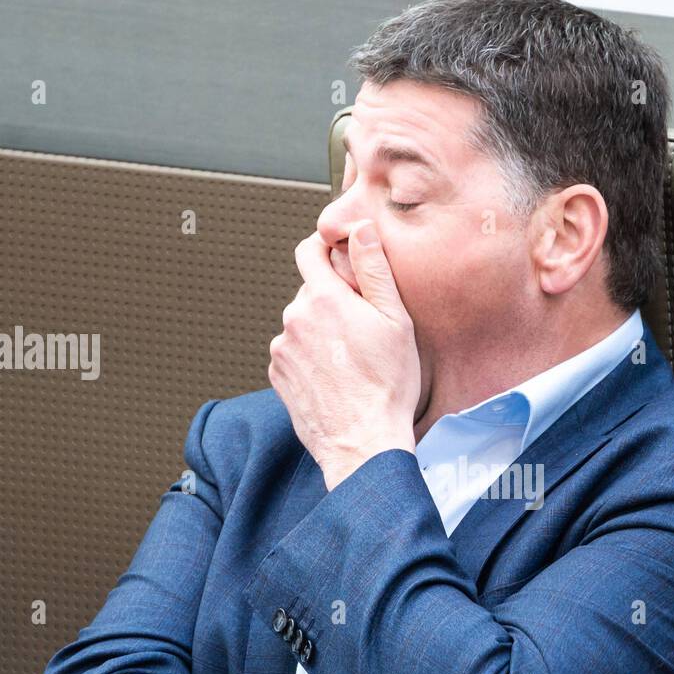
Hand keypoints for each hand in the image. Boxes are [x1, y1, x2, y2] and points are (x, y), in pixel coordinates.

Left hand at [268, 222, 420, 489]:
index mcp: (324, 300)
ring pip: (301, 323)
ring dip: (321, 330)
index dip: (326, 247)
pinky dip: (310, 356)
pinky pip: (293, 352)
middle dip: (333, 299)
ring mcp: (282, 349)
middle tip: (363, 326)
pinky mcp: (277, 375)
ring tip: (351, 359)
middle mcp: (295, 319)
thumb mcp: (395, 322)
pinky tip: (335, 376)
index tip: (341, 257)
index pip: (309, 250)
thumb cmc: (387, 387)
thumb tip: (361, 230)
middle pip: (310, 291)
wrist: (363, 443)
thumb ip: (375, 270)